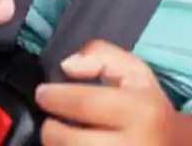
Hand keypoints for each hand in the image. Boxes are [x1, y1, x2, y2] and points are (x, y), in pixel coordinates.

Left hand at [35, 40, 178, 145]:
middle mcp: (134, 145)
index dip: (55, 97)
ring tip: (63, 139)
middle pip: (70, 142)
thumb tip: (67, 66)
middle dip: (51, 130)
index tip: (43, 94)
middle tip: (51, 123)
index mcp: (141, 111)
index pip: (84, 103)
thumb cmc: (148, 108)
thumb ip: (100, 55)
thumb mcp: (134, 72)